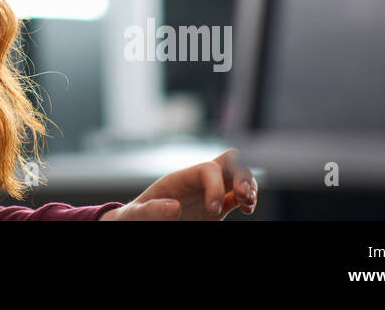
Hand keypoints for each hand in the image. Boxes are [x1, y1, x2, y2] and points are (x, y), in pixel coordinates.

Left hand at [98, 148, 257, 219]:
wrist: (137, 222)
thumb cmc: (134, 217)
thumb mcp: (136, 214)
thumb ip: (151, 209)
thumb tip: (174, 208)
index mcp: (180, 178)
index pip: (208, 169)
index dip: (216, 186)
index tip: (213, 210)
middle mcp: (198, 181)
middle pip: (230, 162)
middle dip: (242, 175)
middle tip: (244, 196)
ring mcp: (209, 192)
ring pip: (238, 175)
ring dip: (250, 184)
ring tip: (248, 203)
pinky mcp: (216, 207)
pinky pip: (238, 195)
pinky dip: (249, 198)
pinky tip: (247, 208)